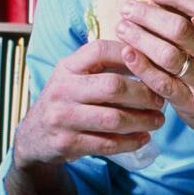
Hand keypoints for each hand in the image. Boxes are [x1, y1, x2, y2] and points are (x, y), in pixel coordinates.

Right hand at [11, 39, 165, 167]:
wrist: (33, 137)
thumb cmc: (65, 101)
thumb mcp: (73, 77)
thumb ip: (100, 67)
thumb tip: (146, 57)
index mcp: (67, 67)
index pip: (101, 50)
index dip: (130, 55)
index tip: (152, 65)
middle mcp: (62, 89)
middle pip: (113, 87)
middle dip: (143, 94)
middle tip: (160, 100)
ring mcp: (63, 118)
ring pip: (113, 119)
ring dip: (142, 120)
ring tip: (158, 120)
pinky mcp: (67, 143)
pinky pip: (107, 143)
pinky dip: (131, 141)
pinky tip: (144, 138)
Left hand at [115, 0, 193, 150]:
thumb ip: (190, 30)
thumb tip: (154, 2)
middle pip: (180, 28)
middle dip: (149, 15)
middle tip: (126, 9)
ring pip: (169, 55)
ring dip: (141, 38)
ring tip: (121, 28)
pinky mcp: (191, 102)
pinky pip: (163, 83)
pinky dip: (143, 67)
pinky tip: (127, 55)